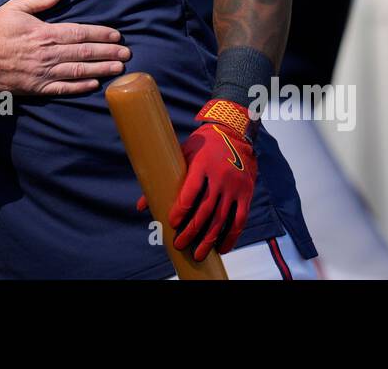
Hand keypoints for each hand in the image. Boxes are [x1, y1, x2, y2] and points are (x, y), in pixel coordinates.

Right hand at [0, 0, 129, 94]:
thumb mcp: (16, 6)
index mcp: (45, 32)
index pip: (81, 32)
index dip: (101, 34)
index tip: (117, 36)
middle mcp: (48, 53)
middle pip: (85, 52)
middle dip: (108, 53)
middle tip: (127, 54)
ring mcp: (43, 72)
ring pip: (78, 71)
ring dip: (101, 70)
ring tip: (119, 69)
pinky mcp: (36, 87)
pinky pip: (62, 89)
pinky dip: (80, 87)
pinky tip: (94, 85)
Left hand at [137, 99, 257, 259]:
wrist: (236, 134)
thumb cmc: (203, 144)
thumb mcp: (182, 153)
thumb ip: (164, 177)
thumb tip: (142, 206)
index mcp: (202, 165)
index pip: (190, 192)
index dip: (181, 210)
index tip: (172, 223)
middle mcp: (220, 177)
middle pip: (205, 211)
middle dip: (191, 231)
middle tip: (179, 244)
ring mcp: (234, 187)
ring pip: (221, 219)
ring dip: (208, 240)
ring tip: (197, 254)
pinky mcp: (246, 194)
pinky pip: (239, 220)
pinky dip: (231, 236)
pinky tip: (222, 248)